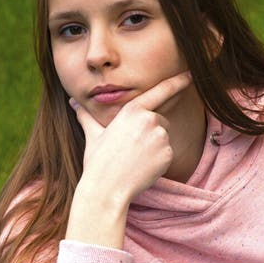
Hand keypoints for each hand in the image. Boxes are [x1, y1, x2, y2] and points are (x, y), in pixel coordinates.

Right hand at [71, 71, 191, 205]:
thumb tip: (72, 102)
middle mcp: (149, 119)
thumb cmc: (98, 161)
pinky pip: (167, 153)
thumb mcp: (92, 135)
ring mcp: (160, 137)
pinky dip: (158, 160)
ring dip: (154, 146)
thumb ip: (86, 116)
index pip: (160, 91)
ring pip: (163, 137)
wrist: (107, 188)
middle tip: (131, 149)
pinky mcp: (167, 154)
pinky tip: (143, 167)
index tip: (190, 74)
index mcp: (132, 110)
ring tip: (135, 159)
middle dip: (150, 132)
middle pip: (160, 120)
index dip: (177, 82)